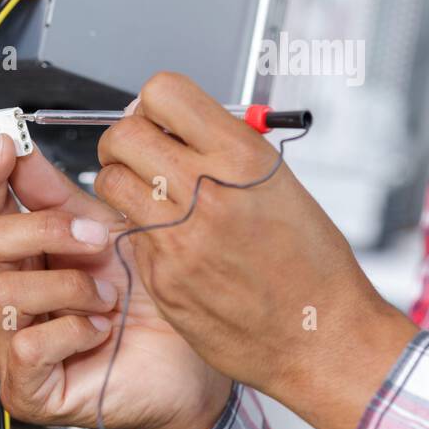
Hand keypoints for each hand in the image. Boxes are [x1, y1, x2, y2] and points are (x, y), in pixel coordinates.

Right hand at [0, 136, 231, 428]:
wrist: (190, 361)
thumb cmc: (149, 304)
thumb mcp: (107, 237)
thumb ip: (60, 197)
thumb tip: (24, 147)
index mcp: (26, 257)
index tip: (4, 145)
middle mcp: (10, 300)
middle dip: (42, 230)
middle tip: (97, 239)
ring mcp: (12, 347)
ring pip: (5, 293)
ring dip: (71, 287)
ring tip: (110, 299)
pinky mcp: (27, 390)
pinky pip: (27, 347)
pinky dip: (73, 331)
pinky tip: (100, 331)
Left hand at [93, 72, 418, 428]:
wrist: (319, 335)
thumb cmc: (312, 264)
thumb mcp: (280, 183)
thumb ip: (226, 150)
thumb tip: (177, 128)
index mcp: (241, 156)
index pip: (163, 93)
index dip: (153, 104)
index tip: (159, 120)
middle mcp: (206, 190)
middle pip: (123, 134)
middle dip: (126, 139)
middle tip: (141, 155)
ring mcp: (177, 235)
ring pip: (109, 180)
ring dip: (123, 182)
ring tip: (150, 197)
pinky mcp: (161, 276)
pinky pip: (127, 231)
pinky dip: (140, 228)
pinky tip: (171, 240)